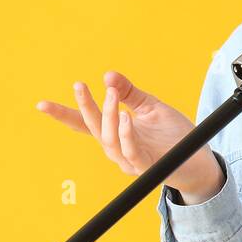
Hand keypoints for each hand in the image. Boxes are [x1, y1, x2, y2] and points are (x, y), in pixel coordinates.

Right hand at [35, 70, 220, 197]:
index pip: (85, 124)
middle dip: (85, 107)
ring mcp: (132, 160)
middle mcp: (118, 150)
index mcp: (116, 135)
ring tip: (112, 94)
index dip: (64, 115)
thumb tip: (108, 75)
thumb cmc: (175, 136)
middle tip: (80, 86)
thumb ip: (130, 93)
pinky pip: (132, 152)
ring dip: (108, 116)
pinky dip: (126, 135)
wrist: (200, 160)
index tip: (41, 104)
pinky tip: (125, 118)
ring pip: (110, 140)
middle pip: (94, 129)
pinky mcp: (149, 166)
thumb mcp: (151, 108)